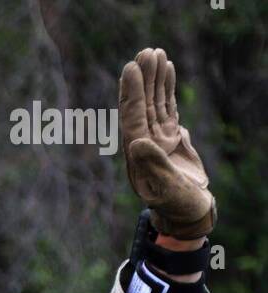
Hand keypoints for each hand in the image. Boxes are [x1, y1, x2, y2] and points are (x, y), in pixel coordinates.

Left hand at [119, 47, 215, 238]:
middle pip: (141, 106)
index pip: (132, 119)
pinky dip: (167, 89)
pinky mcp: (171, 137)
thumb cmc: (176, 205)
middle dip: (141, 80)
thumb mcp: (165, 188)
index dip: (131, 94)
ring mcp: (157, 139)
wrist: (188, 212)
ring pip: (154, 103)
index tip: (131, 70)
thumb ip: (153, 165)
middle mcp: (144, 144)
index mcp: (138, 156)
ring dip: (154, 80)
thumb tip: (136, 142)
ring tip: (155, 53)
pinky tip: (167, 70)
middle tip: (144, 53)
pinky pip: (167, 108)